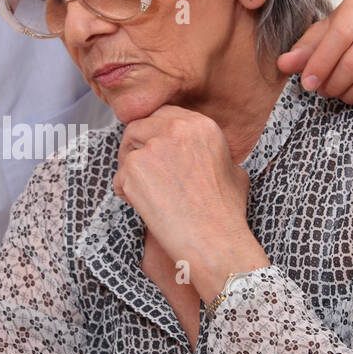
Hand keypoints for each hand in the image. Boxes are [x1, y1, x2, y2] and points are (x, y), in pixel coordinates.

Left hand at [114, 106, 268, 301]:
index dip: (154, 132)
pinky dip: (126, 194)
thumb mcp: (233, 171)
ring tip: (148, 196)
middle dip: (136, 146)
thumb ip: (212, 153)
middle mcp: (176, 128)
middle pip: (139, 127)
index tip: (154, 149)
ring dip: (131, 172)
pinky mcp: (133, 169)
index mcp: (202, 124)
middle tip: (141, 172)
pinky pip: (119, 178)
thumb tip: (204, 154)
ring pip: (127, 153)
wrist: (213, 239)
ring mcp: (152, 147)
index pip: (164, 114)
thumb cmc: (225, 213)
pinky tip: (145, 208)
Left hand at [277, 0, 352, 105]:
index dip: (320, 64)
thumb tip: (285, 64)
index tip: (308, 82)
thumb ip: (303, 49)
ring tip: (337, 91)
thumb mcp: (323, 33)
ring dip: (348, 93)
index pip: (340, 36)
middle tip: (322, 89)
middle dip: (333, 83)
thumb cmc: (350, 29)